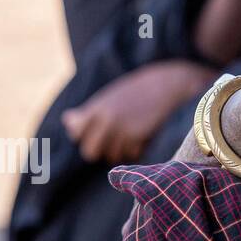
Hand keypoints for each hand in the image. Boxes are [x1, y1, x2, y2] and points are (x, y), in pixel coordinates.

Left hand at [62, 60, 215, 164]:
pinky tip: (147, 134)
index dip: (86, 133)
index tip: (99, 128)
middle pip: (90, 151)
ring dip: (124, 150)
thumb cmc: (143, 89)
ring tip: (136, 133)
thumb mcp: (113, 95)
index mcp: (97, 107)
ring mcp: (120, 130)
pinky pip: (132, 154)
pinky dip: (139, 149)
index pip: (77, 131)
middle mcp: (105, 120)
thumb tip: (68, 120)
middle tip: (118, 139)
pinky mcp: (136, 138)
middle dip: (103, 149)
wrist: (173, 84)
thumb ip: (91, 111)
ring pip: (113, 156)